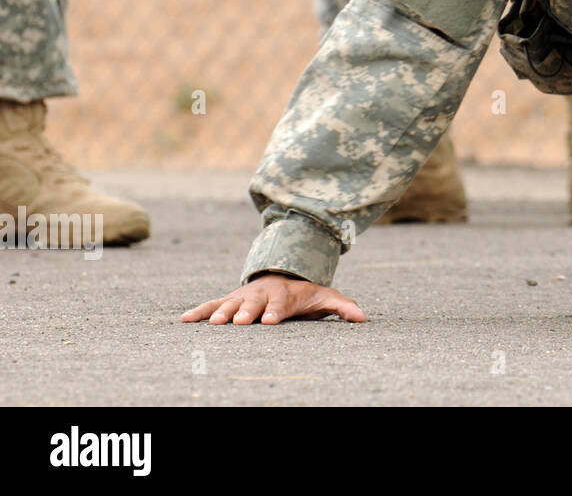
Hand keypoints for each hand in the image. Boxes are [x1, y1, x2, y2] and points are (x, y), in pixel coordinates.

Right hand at [181, 272, 365, 324]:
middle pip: (254, 303)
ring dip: (222, 312)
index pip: (281, 304)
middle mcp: (262, 294)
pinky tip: (183, 320)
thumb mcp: (325, 297)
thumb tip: (363, 318)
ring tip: (213, 323)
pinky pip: (212, 304)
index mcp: (285, 295)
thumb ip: (342, 307)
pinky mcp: (229, 300)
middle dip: (246, 312)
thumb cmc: (304, 293)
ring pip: (231, 303)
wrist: (283, 274)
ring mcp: (243, 296)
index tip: (269, 321)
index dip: (275, 312)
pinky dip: (199, 311)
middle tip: (239, 322)